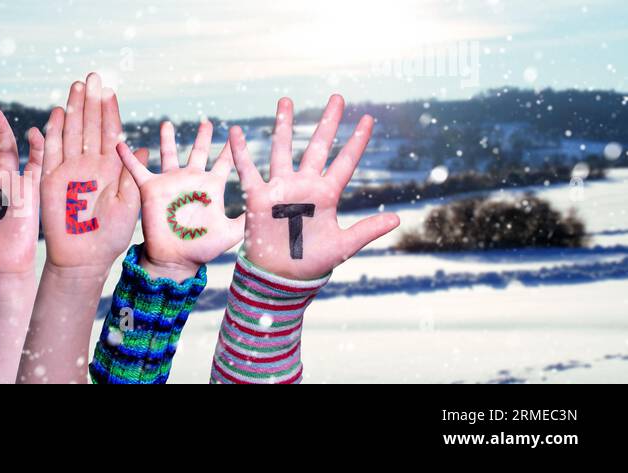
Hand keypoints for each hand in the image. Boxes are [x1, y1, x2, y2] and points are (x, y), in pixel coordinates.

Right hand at [39, 73, 140, 271]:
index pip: (110, 132)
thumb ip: (133, 175)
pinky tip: (57, 112)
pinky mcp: (51, 178)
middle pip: (89, 126)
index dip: (110, 111)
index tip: (111, 90)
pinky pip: (51, 150)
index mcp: (110, 167)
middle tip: (93, 77)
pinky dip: (53, 132)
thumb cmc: (110, 236)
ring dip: (73, 109)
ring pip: (71, 132)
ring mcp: (69, 169)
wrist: (83, 257)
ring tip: (77, 86)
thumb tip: (142, 147)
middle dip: (91, 102)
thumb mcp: (130, 204)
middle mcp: (90, 163)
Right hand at [117, 120, 244, 279]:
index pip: (224, 162)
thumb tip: (268, 208)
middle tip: (208, 122)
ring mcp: (171, 183)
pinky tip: (120, 144)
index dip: (230, 147)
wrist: (175, 259)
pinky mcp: (151, 189)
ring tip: (167, 123)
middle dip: (203, 137)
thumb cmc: (203, 248)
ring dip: (167, 139)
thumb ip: (247, 217)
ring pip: (169, 154)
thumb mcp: (231, 232)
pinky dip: (128, 157)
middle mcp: (192, 180)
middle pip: (198, 152)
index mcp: (211, 187)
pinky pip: (137, 169)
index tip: (237, 130)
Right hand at [228, 95, 399, 279]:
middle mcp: (305, 186)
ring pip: (283, 149)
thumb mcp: (343, 246)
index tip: (369, 119)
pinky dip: (241, 151)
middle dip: (328, 122)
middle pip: (318, 146)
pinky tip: (236, 131)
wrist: (280, 276)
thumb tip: (397, 219)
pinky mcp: (258, 196)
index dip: (357, 141)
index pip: (345, 162)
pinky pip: (248, 169)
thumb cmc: (312, 263)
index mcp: (327, 195)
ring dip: (284, 125)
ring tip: (286, 101)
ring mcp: (281, 188)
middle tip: (338, 97)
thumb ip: (366, 230)